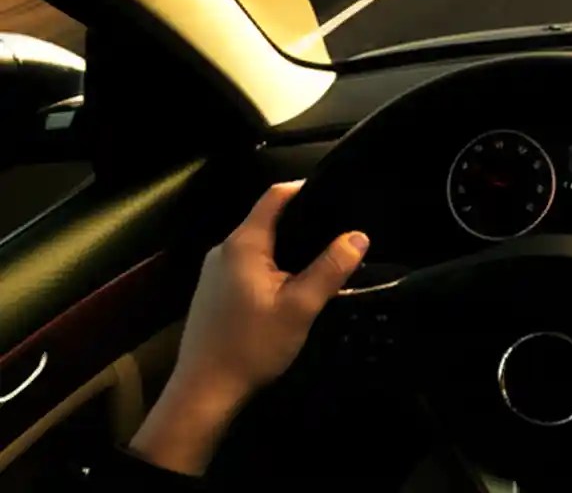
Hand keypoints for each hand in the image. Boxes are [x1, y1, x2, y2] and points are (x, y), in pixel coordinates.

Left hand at [129, 182, 369, 474]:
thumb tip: (358, 236)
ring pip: (260, 247)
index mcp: (243, 244)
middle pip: (268, 221)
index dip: (305, 189)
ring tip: (323, 261)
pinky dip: (274, 268)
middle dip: (303, 224)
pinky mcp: (214, 292)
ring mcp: (215, 272)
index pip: (275, 197)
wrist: (205, 390)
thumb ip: (331, 268)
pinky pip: (250, 266)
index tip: (336, 194)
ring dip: (289, 250)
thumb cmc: (251, 346)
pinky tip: (292, 289)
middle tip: (339, 233)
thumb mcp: (300, 306)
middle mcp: (224, 250)